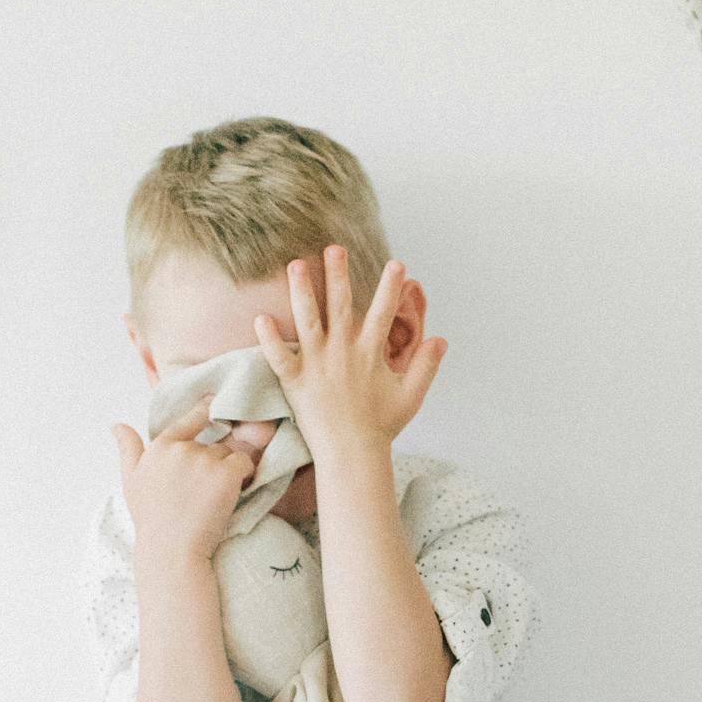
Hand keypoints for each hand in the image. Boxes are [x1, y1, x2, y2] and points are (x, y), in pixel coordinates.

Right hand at [111, 398, 254, 567]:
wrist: (171, 551)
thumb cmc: (151, 519)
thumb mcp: (130, 481)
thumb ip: (127, 449)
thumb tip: (116, 425)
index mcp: (159, 447)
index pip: (186, 422)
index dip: (202, 411)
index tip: (212, 400)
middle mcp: (181, 449)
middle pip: (211, 445)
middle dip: (212, 464)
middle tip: (202, 493)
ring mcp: (204, 460)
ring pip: (228, 455)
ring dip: (227, 471)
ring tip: (213, 499)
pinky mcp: (225, 474)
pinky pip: (245, 463)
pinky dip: (244, 476)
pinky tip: (232, 494)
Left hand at [255, 248, 446, 463]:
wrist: (352, 454)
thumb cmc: (381, 426)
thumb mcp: (411, 395)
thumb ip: (426, 365)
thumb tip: (441, 339)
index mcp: (370, 354)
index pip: (384, 312)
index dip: (392, 288)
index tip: (397, 264)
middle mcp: (343, 353)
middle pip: (340, 305)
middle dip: (338, 274)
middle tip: (334, 247)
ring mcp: (318, 365)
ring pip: (308, 320)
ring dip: (301, 291)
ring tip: (295, 264)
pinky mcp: (296, 381)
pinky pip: (279, 357)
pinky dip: (268, 339)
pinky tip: (260, 317)